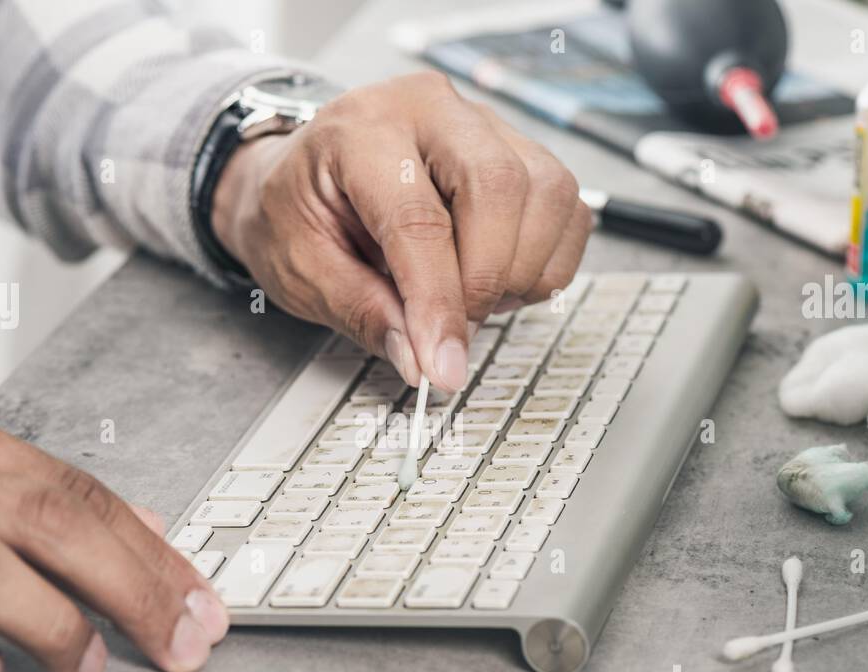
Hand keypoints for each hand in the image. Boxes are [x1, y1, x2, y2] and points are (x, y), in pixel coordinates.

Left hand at [211, 71, 592, 390]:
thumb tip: (418, 358)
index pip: (417, 219)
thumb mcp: (300, 268)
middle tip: (455, 330)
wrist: (305, 174)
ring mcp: (484, 124)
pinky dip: (545, 263)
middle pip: (499, 186)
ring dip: (521, 271)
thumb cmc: (300, 209)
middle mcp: (430, 110)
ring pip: (547, 193)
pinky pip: (567, 209)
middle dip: (487, 279)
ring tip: (471, 300)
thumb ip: (360, 312)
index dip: (437, 302)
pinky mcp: (521, 151)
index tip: (443, 365)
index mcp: (361, 130)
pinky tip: (499, 279)